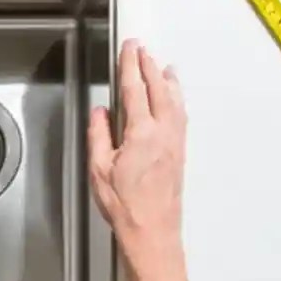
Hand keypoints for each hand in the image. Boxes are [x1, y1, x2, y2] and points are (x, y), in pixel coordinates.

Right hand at [88, 39, 186, 278]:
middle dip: (149, 65)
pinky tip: (175, 96)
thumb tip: (101, 113)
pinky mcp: (180, 152)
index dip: (131, 65)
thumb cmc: (125, 206)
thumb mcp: (99, 170)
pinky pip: (181, 115)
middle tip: (142, 49)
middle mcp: (163, 133)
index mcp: (141, 134)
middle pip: (158, 89)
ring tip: (162, 65)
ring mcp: (175, 142)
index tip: (129, 48)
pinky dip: (177, 98)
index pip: (135, 89)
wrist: (152, 231)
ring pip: (174, 100)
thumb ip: (99, 136)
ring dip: (166, 79)